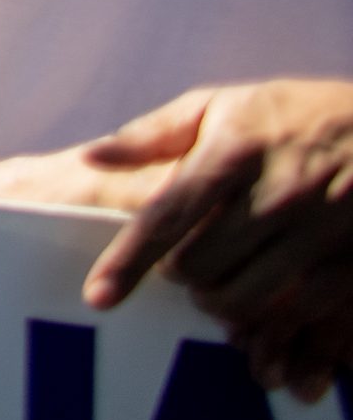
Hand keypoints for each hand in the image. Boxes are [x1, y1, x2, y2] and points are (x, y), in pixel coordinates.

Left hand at [83, 79, 352, 400]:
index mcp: (234, 153)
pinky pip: (292, 312)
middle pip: (198, 267)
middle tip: (183, 261)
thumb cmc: (295, 115)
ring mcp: (318, 234)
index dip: (127, 261)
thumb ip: (154, 134)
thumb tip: (92, 157)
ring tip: (217, 278)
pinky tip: (260, 293)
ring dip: (216, 297)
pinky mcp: (349, 266)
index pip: (168, 218)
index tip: (97, 297)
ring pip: (241, 298)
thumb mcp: (224, 105)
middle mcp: (276, 196)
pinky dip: (266, 314)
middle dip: (177, 272)